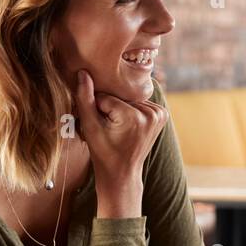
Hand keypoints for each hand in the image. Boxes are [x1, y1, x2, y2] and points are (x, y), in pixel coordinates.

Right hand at [72, 70, 167, 214]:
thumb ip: (85, 99)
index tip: (100, 126)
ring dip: (121, 108)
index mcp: (134, 116)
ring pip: (129, 99)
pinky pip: (140, 103)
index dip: (98, 109)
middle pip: (120, 97)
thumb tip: (83, 73)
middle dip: (110, 107)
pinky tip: (129, 125)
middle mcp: (151, 113)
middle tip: (109, 128)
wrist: (122, 172)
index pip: (106, 98)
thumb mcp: (90, 127)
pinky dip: (132, 110)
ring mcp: (159, 114)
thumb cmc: (103, 153)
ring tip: (118, 128)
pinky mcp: (162, 114)